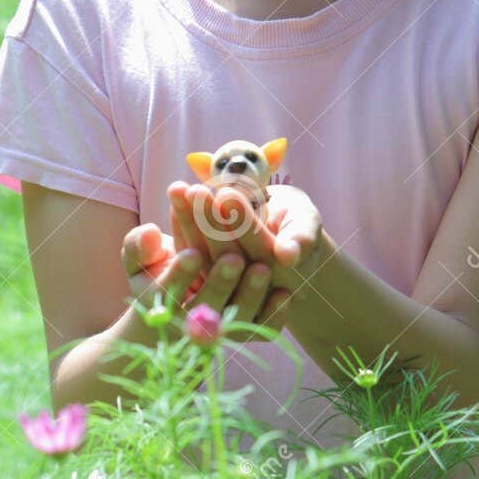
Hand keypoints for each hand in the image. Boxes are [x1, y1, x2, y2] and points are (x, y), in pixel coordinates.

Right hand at [120, 220, 275, 330]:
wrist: (179, 309)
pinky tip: (285, 292)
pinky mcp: (247, 332)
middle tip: (233, 258)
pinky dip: (275, 313)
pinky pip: (264, 329)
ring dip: (250, 295)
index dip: (179, 274)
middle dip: (219, 282)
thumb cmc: (157, 272)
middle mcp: (190, 324)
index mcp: (160, 305)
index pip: (167, 293)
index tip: (191, 253)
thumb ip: (137, 245)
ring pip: (237, 320)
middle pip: (207, 308)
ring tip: (262, 268)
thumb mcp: (140, 259)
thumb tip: (150, 232)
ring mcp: (222, 331)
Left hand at [170, 180, 325, 310]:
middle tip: (196, 190)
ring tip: (179, 189)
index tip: (227, 193)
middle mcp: (255, 289)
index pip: (259, 248)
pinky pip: (190, 256)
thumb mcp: (305, 221)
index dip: (242, 222)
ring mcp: (227, 288)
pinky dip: (180, 228)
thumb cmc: (297, 223)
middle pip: (228, 254)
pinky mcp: (205, 282)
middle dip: (211, 219)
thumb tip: (288, 256)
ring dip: (189, 221)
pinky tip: (172, 205)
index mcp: (284, 277)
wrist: (279, 236)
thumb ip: (301, 236)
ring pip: (205, 256)